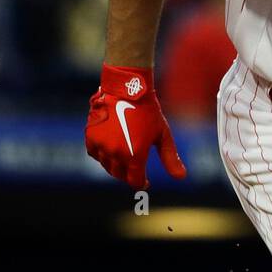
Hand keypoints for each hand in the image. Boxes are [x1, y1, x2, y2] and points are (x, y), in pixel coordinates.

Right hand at [84, 65, 186, 189]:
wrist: (127, 88)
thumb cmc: (148, 111)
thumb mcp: (163, 134)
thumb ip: (170, 157)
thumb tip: (181, 177)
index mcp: (135, 155)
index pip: (135, 181)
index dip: (141, 183)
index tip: (145, 181)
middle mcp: (116, 153)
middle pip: (120, 175)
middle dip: (128, 175)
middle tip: (135, 170)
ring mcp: (102, 145)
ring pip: (107, 165)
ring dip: (115, 166)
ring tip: (124, 159)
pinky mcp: (91, 136)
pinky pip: (95, 154)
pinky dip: (102, 155)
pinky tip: (110, 150)